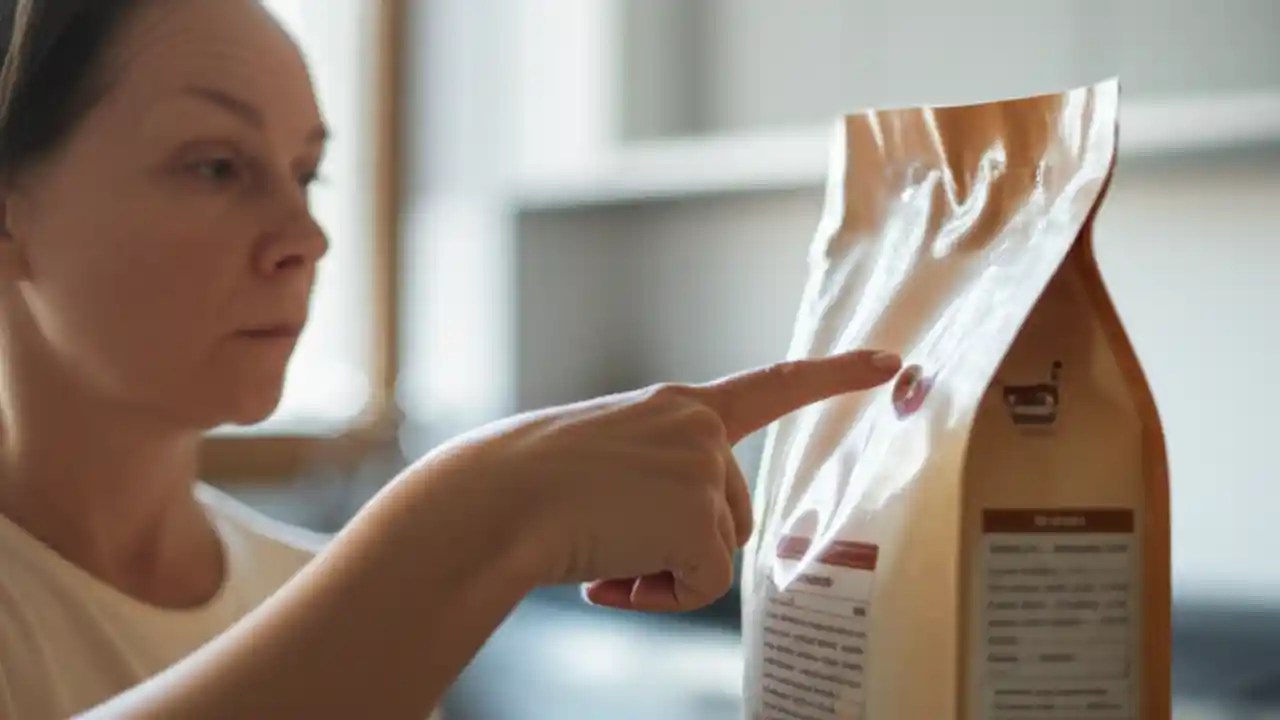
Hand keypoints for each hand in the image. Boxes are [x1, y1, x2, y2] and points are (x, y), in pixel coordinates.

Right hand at [435, 350, 900, 612]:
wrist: (490, 501)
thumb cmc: (525, 481)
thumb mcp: (600, 454)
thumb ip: (653, 470)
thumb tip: (678, 536)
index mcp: (675, 405)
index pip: (771, 385)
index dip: (834, 375)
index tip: (890, 361)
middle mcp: (698, 427)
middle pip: (733, 513)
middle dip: (683, 544)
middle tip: (612, 549)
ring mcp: (701, 467)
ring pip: (717, 551)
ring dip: (664, 571)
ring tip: (601, 557)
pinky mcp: (697, 514)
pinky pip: (703, 584)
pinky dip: (660, 596)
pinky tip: (608, 578)